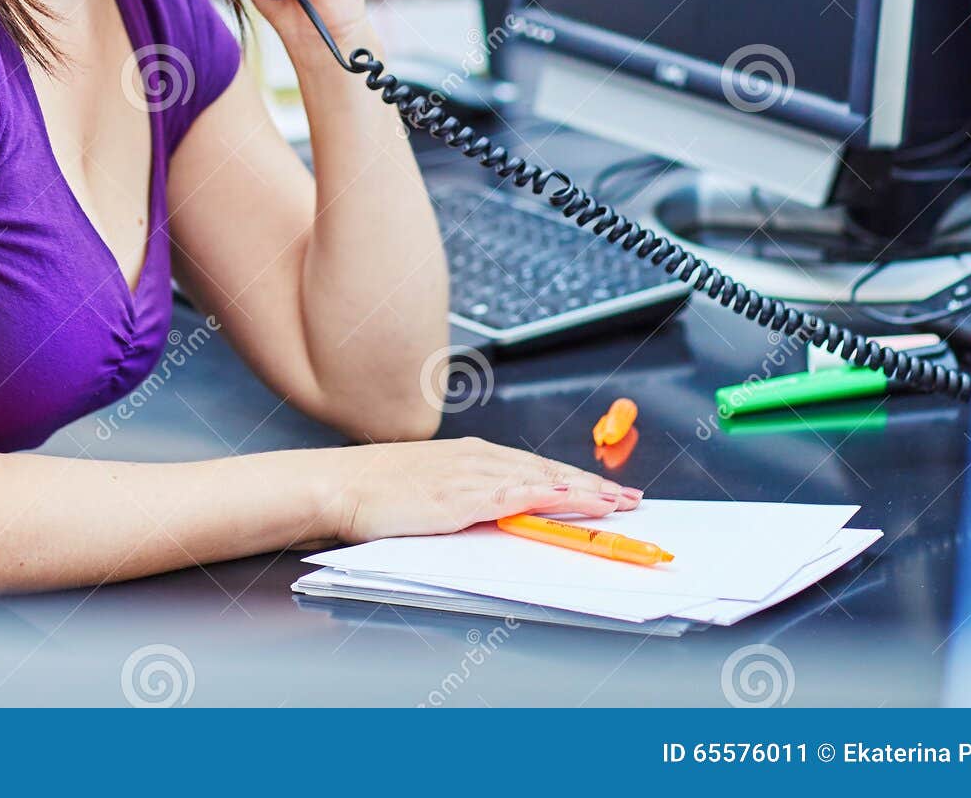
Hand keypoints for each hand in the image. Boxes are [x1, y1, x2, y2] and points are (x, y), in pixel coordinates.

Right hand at [331, 435, 643, 544]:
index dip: (573, 479)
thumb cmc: (377, 489)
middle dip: (591, 485)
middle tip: (629, 498)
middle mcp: (476, 460)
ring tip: (614, 504)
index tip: (605, 489)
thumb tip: (498, 513)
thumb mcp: (430, 487)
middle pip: (546, 471)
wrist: (341, 484)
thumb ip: (466, 497)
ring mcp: (470, 477)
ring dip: (580, 491)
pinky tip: (567, 500)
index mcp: (471, 456)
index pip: (534, 468)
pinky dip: (545, 497)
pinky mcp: (459, 497)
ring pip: (538, 481)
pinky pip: (513, 496)